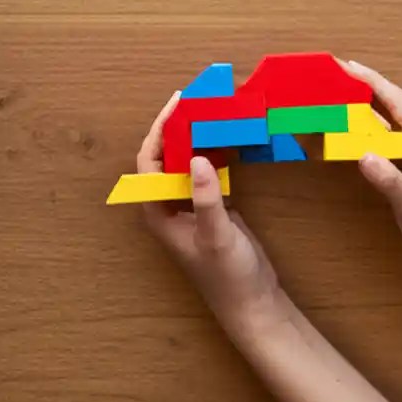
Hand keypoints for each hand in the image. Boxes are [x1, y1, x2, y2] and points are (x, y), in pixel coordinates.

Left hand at [137, 92, 288, 339]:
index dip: (159, 130)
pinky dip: (213, 152)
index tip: (178, 103)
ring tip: (211, 110)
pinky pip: (205, 172)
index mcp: (158, 212)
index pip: (148, 161)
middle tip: (197, 99)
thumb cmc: (228, 275)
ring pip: (185, 162)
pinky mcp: (209, 207)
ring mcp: (189, 206)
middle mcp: (168, 205)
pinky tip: (228, 137)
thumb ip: (206, 199)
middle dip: (177, 128)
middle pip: (164, 157)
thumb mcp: (217, 235)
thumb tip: (199, 158)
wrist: (253, 302)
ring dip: (196, 137)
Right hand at [344, 60, 401, 273]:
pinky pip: (399, 135)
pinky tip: (360, 126)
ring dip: (371, 107)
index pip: (399, 102)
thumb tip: (363, 154)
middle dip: (368, 88)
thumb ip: (389, 179)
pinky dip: (378, 128)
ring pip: (397, 119)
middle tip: (337, 75)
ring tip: (343, 94)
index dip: (372, 81)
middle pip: (397, 104)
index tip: (347, 64)